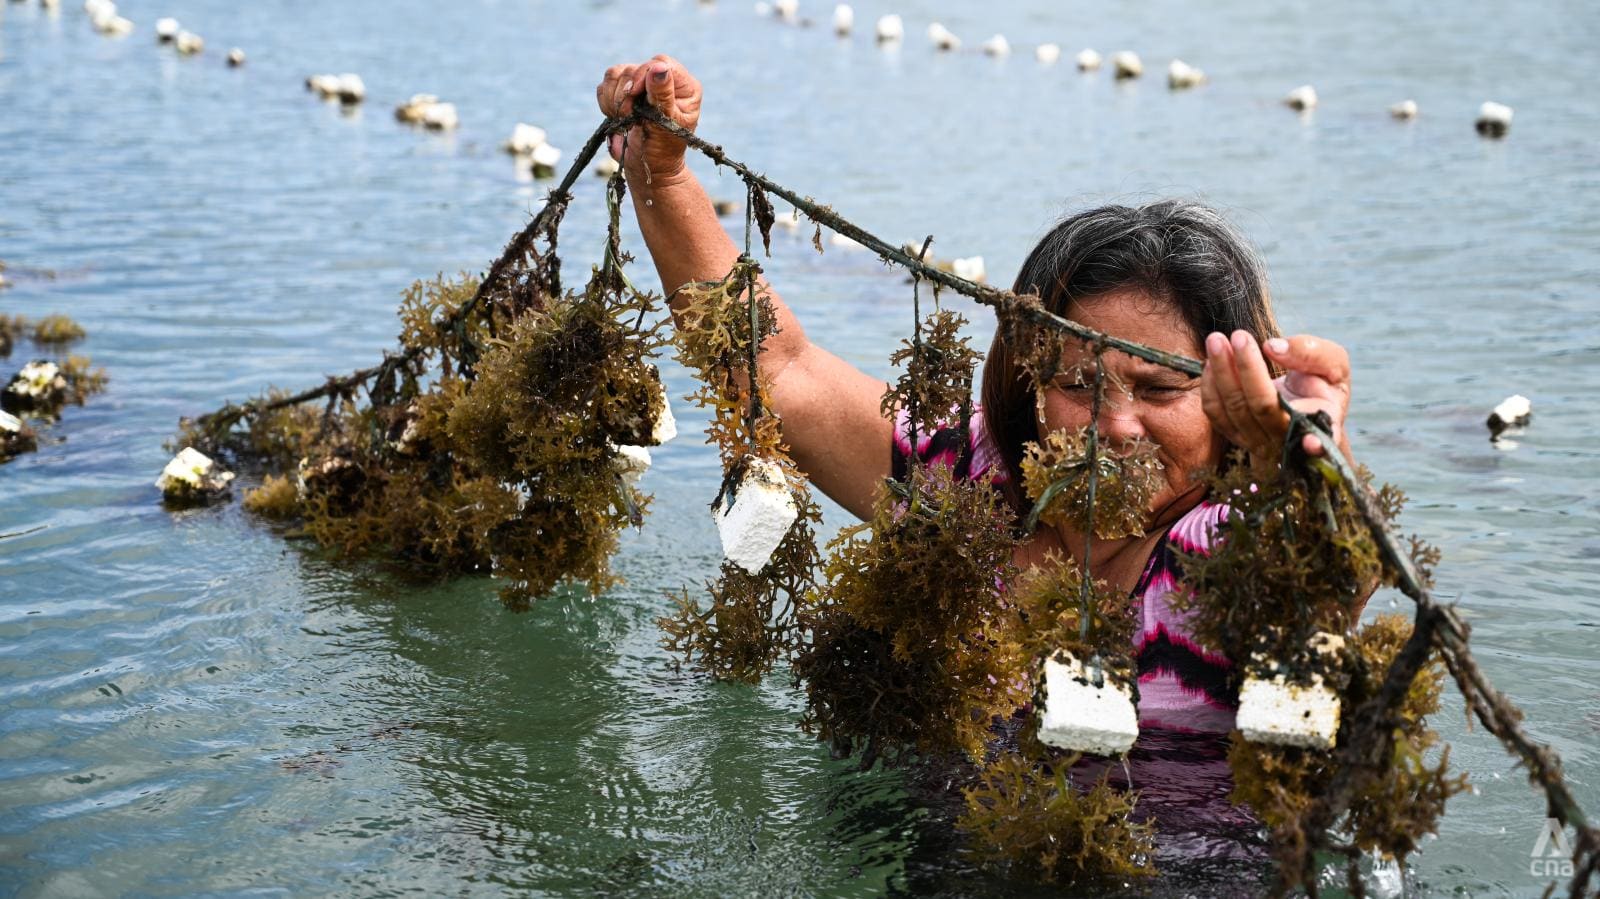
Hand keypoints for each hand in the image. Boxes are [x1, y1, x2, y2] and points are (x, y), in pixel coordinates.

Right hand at [595, 54, 702, 183]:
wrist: (649, 169)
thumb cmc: (664, 150)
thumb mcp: (667, 124)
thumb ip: (663, 95)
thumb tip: (659, 67)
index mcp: (683, 87)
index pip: (661, 63)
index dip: (644, 74)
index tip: (633, 95)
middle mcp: (663, 82)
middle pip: (636, 67)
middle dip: (626, 92)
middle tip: (628, 115)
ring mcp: (641, 86)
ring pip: (617, 73)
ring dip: (614, 98)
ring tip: (622, 118)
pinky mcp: (622, 93)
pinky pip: (606, 84)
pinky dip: (605, 101)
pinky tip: (615, 117)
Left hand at [1201, 330, 1352, 466]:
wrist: (1302, 404)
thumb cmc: (1321, 382)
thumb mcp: (1333, 364)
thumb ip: (1311, 353)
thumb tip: (1273, 346)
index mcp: (1321, 422)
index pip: (1314, 429)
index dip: (1314, 442)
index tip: (1310, 443)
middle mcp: (1287, 439)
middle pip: (1262, 407)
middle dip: (1248, 368)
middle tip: (1239, 335)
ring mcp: (1257, 441)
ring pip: (1233, 410)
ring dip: (1222, 372)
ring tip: (1217, 340)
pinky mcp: (1234, 435)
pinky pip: (1215, 413)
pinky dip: (1210, 385)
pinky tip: (1212, 361)